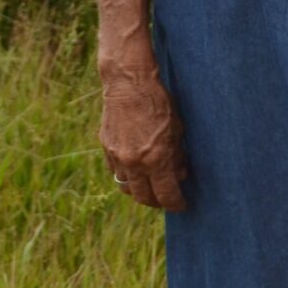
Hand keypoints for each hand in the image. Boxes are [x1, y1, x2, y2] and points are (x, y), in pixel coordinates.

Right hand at [100, 60, 188, 210]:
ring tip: (149, 185)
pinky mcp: (106, 147)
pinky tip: (135, 166)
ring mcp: (117, 156)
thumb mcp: (177, 129)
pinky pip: (115, 170)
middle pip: (144, 198)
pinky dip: (126, 173)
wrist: (128, 82)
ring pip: (126, 187)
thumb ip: (178, 156)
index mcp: (156, 159)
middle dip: (157, 202)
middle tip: (165, 198)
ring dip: (138, 190)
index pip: (166, 195)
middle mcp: (134, 162)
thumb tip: (179, 174)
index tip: (181, 205)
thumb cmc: (158, 102)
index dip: (176, 204)